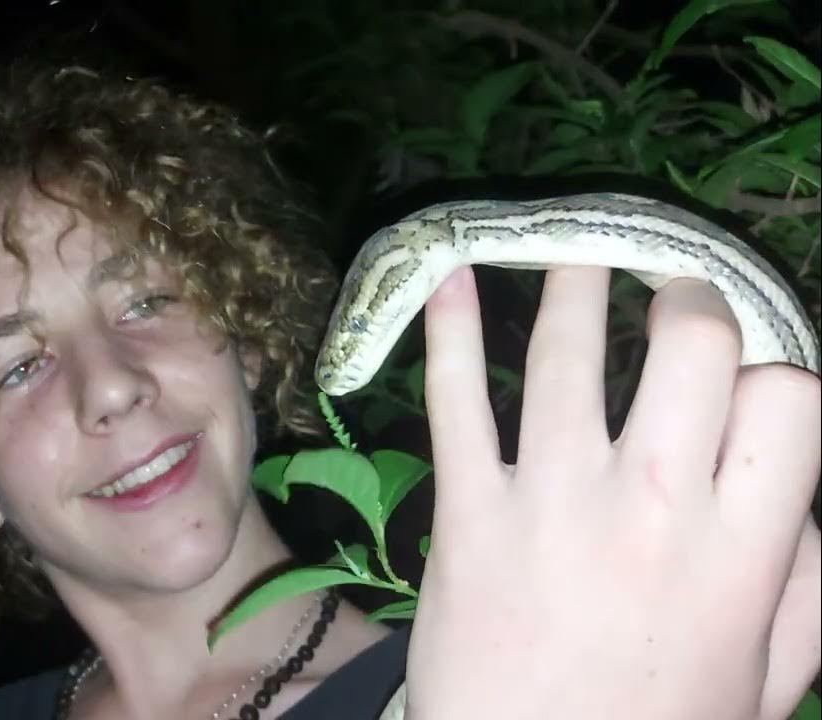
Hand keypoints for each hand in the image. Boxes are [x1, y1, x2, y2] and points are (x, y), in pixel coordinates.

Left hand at [404, 266, 820, 719]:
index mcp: (741, 549)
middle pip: (690, 344)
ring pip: (566, 350)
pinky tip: (449, 273)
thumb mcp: (768, 681)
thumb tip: (804, 492)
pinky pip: (456, 401)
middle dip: (691, 304)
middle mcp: (649, 505)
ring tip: (579, 249)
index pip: (788, 397)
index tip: (751, 386)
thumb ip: (805, 582)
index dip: (777, 376)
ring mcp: (551, 499)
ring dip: (574, 280)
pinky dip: (448, 330)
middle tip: (673, 303)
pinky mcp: (468, 511)